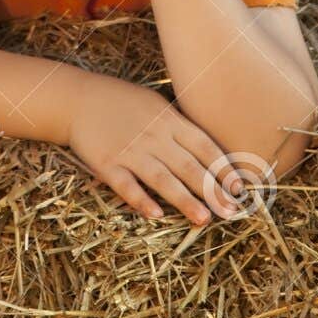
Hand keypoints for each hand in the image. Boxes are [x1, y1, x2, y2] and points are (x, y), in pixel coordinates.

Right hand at [65, 75, 246, 225]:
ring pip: (162, 179)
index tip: (239, 188)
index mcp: (169, 120)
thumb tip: (207, 150)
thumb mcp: (156, 105)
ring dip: (184, 200)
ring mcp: (130, 150)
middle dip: (212, 190)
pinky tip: (155, 215)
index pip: (204, 146)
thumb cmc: (121, 102)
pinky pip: (126, 185)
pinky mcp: (107, 163)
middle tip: (230, 211)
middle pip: (188, 166)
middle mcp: (154, 136)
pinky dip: (141, 200)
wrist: (78, 98)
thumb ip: (179, 126)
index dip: (223, 168)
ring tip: (204, 219)